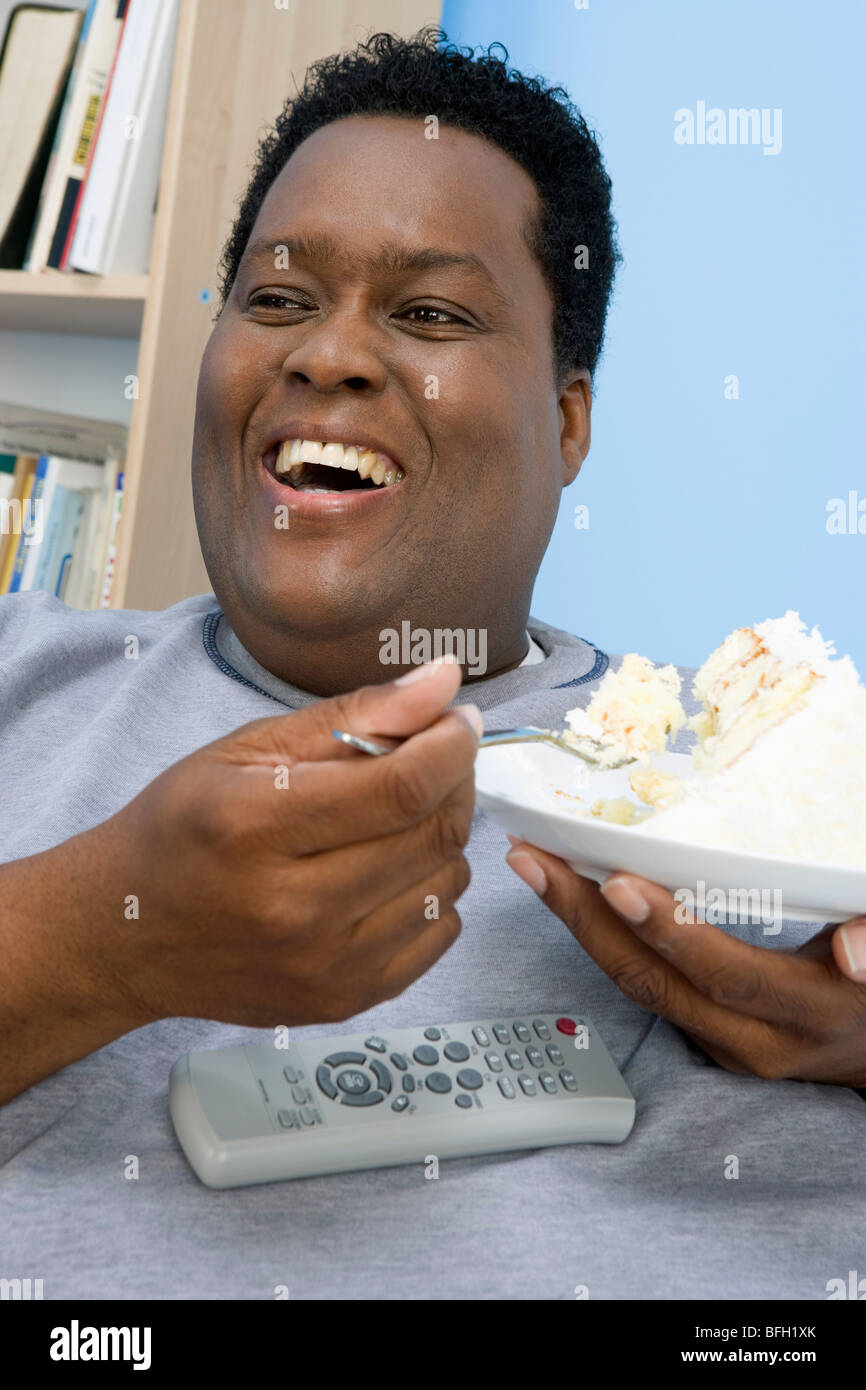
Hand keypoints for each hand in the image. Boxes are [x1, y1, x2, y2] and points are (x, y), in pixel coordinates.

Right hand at [0, 658, 479, 1102]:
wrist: (129, 935)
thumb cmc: (183, 828)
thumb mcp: (247, 749)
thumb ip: (353, 714)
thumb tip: (443, 683)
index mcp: (256, 828)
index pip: (402, 786)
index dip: (450, 744)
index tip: (457, 720)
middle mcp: (293, 909)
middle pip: (433, 835)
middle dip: (455, 782)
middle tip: (436, 758)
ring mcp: (323, 966)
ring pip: (447, 883)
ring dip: (444, 836)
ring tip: (401, 816)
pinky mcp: (343, 1001)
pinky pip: (439, 934)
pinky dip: (435, 891)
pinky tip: (392, 870)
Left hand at [505, 839, 865, 1086]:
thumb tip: (855, 953)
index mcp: (805, 1012)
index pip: (724, 975)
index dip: (670, 932)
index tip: (618, 883)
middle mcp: (753, 1040)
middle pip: (654, 982)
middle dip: (586, 918)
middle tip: (536, 859)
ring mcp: (720, 1046)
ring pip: (635, 985)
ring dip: (577, 923)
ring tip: (533, 863)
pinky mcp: (701, 1037)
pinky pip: (640, 985)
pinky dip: (598, 935)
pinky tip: (568, 890)